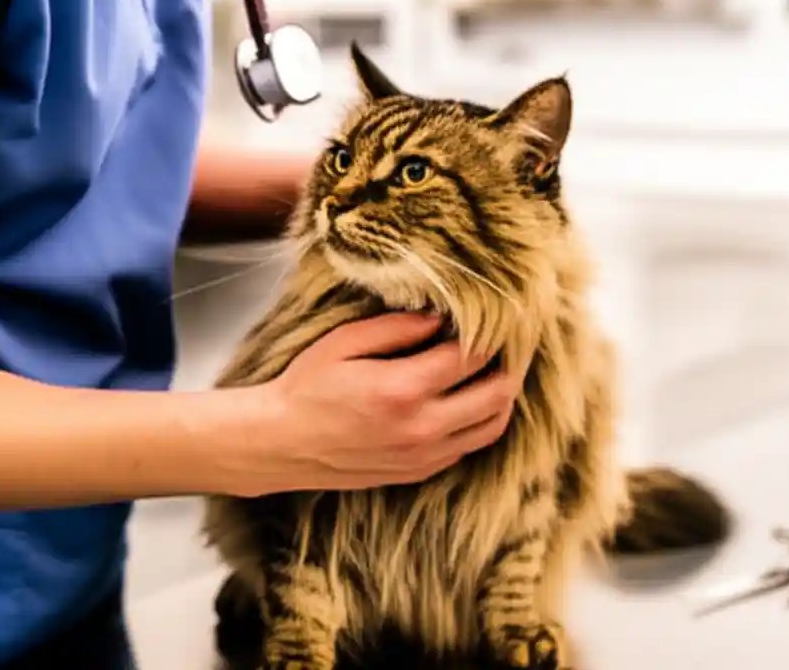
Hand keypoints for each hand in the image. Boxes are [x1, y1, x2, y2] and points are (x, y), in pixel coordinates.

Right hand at [252, 313, 518, 493]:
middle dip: (508, 363)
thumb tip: (442, 318)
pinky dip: (479, 422)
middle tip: (505, 342)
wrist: (281, 444)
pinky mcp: (420, 472)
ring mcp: (424, 455)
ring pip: (493, 425)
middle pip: (497, 393)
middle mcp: (422, 427)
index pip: (472, 356)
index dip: (491, 332)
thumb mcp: (344, 342)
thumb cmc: (306, 387)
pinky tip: (467, 400)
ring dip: (501, 396)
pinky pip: (469, 446)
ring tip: (493, 371)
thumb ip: (396, 327)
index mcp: (403, 389)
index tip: (494, 316)